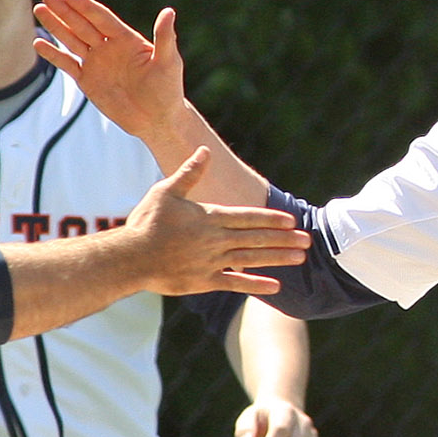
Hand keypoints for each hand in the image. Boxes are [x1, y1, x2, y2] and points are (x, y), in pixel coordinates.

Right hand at [34, 0, 187, 145]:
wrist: (157, 120)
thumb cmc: (168, 90)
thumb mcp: (168, 62)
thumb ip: (165, 37)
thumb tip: (169, 11)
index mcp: (127, 39)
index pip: (102, 18)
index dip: (86, 7)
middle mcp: (109, 47)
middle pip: (83, 25)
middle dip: (65, 11)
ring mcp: (96, 63)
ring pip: (72, 40)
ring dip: (56, 26)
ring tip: (39, 9)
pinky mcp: (87, 80)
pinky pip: (67, 64)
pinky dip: (54, 54)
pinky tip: (39, 42)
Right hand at [125, 148, 307, 294]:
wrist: (130, 258)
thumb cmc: (146, 223)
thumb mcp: (166, 191)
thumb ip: (189, 173)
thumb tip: (205, 150)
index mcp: (210, 217)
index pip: (248, 217)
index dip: (271, 219)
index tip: (291, 220)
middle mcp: (216, 240)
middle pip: (256, 238)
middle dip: (284, 238)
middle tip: (307, 240)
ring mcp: (212, 262)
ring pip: (252, 259)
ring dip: (278, 258)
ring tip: (300, 257)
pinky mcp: (204, 281)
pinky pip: (236, 283)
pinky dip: (256, 284)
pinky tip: (276, 286)